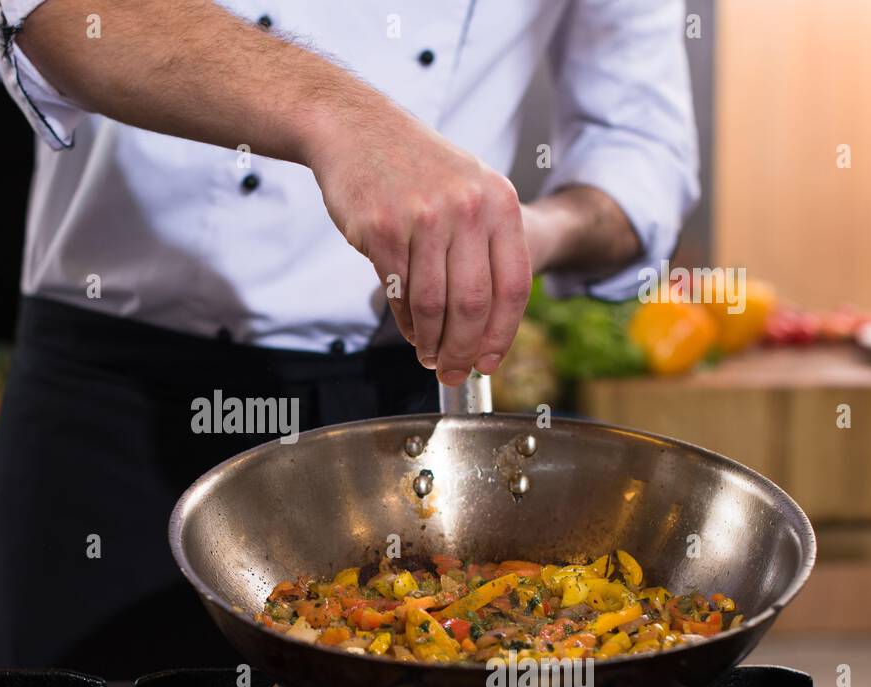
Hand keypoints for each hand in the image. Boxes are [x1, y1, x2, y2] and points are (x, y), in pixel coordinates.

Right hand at [308, 114, 530, 384]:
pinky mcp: (382, 231)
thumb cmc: (414, 166)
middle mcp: (467, 209)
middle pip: (474, 305)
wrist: (357, 130)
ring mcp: (423, 219)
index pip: (513, 286)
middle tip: (456, 372)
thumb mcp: (469, 188)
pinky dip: (406, 323)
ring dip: (432, 343)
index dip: (503, 335)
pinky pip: (400, 294)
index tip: (491, 361)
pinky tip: (410, 332)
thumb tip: (490, 320)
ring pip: (434, 306)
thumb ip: (486, 244)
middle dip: (465, 350)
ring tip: (430, 357)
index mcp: (499, 202)